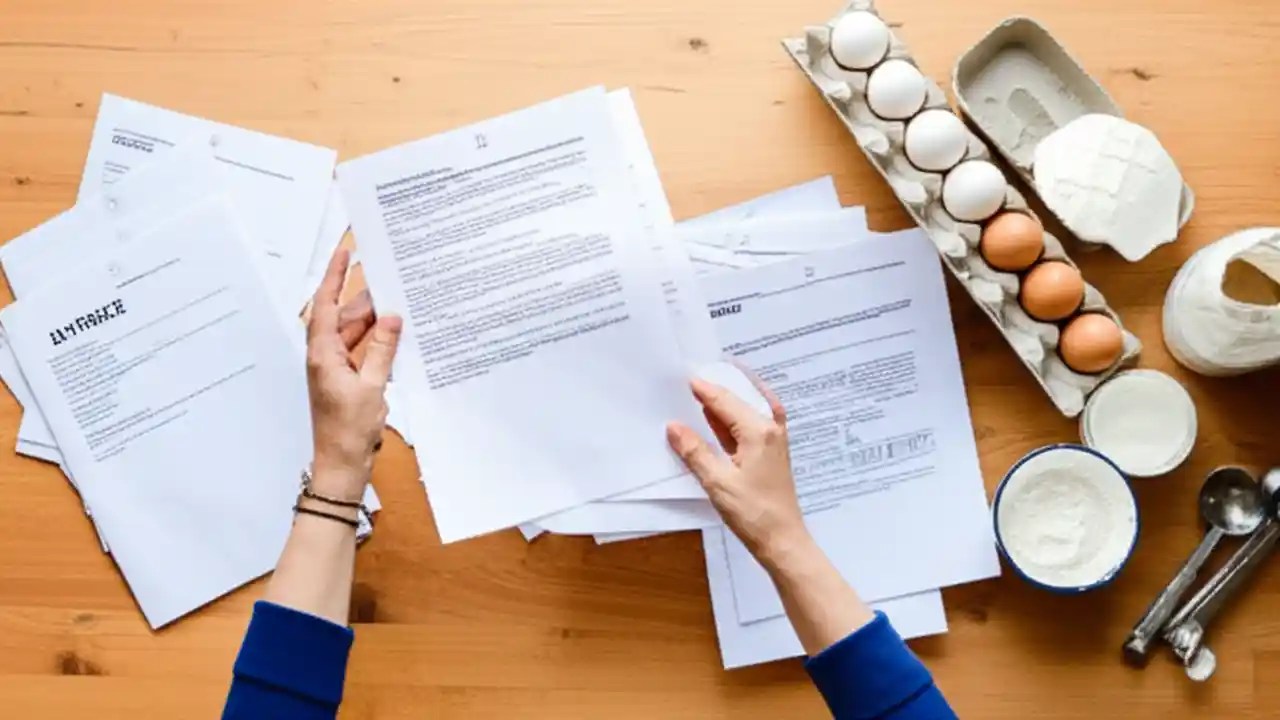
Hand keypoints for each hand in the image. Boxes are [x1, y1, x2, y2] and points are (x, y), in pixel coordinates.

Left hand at [306, 248, 401, 499]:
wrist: (340, 465)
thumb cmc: (349, 431)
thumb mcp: (372, 388)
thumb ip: (383, 350)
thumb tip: (391, 318)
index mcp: (323, 354)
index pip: (326, 305)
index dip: (334, 276)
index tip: (345, 252)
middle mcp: (325, 357)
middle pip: (342, 317)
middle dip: (363, 298)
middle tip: (388, 278)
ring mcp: (335, 369)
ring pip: (353, 333)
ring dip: (372, 320)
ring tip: (397, 302)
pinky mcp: (345, 380)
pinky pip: (360, 351)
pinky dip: (376, 341)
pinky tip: (394, 335)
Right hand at [666, 375, 810, 568]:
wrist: (782, 540)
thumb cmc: (754, 513)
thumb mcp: (717, 482)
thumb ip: (695, 451)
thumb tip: (675, 427)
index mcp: (759, 431)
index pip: (725, 402)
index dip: (704, 391)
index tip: (687, 379)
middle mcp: (771, 430)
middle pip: (739, 401)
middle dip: (717, 390)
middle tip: (696, 378)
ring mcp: (774, 442)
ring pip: (747, 412)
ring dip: (727, 404)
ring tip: (705, 393)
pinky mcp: (772, 454)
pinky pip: (753, 425)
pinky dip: (736, 418)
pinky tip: (723, 419)